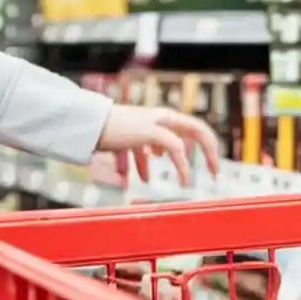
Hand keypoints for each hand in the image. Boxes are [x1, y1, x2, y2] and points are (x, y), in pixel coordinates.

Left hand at [96, 104, 220, 184]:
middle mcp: (159, 122)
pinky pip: (139, 154)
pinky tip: (135, 178)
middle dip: (188, 160)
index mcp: (169, 118)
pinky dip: (139, 166)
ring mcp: (143, 130)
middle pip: (182, 141)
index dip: (211, 152)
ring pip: (160, 150)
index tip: (213, 172)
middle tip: (191, 179)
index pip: (200, 132)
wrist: (88, 124)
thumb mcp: (152, 135)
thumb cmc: (120, 126)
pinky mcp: (128, 138)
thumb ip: (174, 146)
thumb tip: (186, 162)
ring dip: (159, 166)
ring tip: (155, 180)